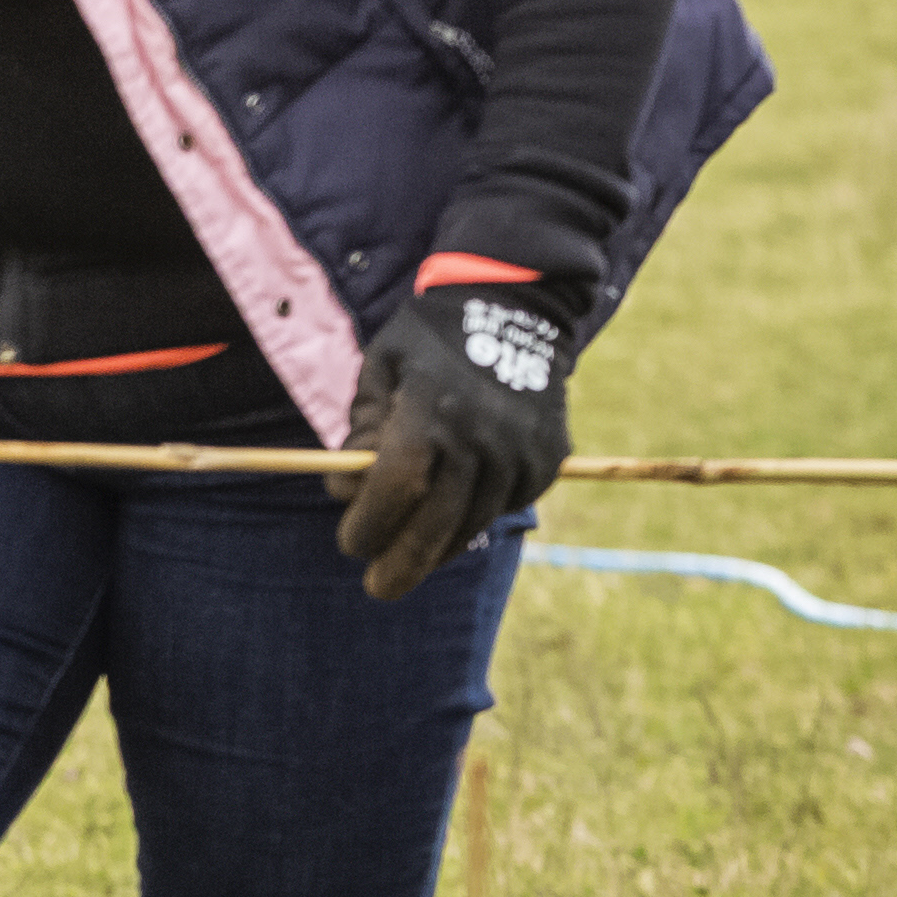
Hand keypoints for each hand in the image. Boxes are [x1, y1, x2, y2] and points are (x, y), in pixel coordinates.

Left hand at [340, 281, 566, 601]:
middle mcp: (482, 436)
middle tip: (379, 589)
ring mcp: (521, 449)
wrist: (514, 307)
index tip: (350, 546)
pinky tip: (455, 517)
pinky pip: (508, 503)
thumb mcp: (378, 369)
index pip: (396, 488)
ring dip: (440, 548)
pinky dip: (478, 516)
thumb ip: (361, 429)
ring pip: (475, 521)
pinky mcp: (549, 458)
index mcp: (430, 412)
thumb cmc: (426, 340)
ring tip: (413, 562)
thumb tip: (347, 490)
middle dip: (403, 563)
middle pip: (437, 522)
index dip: (370, 524)